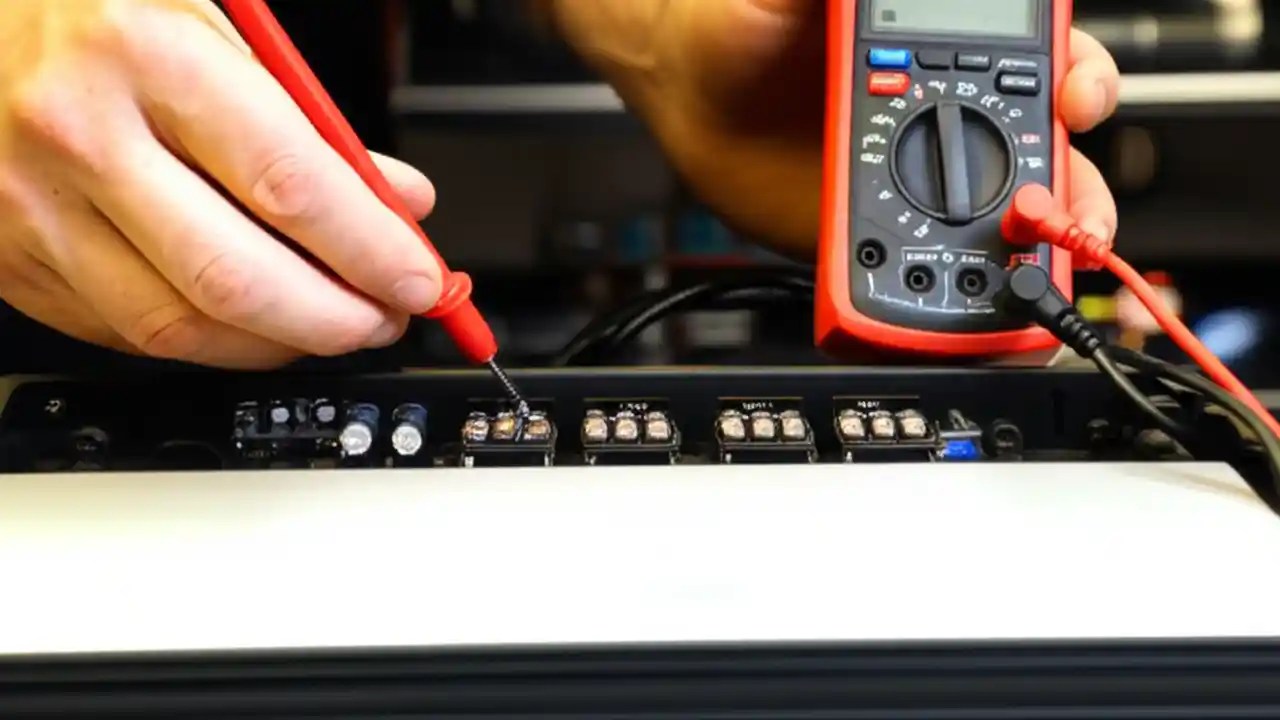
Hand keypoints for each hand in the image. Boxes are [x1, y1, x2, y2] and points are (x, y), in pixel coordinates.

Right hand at [0, 0, 442, 368]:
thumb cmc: (103, 14)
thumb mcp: (221, 26)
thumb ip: (312, 123)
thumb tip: (397, 205)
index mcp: (145, 55)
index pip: (291, 185)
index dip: (373, 251)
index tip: (421, 279)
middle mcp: (77, 135)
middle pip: (237, 279)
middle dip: (337, 319)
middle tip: (385, 317)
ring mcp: (31, 208)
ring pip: (181, 327)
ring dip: (279, 344)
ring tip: (331, 324)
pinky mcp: (11, 261)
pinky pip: (128, 334)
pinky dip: (209, 341)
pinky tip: (251, 324)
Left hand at [544, 0, 1119, 256]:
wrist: (684, 97)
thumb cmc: (738, 28)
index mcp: (936, 55)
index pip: (1033, 64)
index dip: (1077, 79)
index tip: (1075, 99)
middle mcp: (938, 118)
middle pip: (1037, 152)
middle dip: (1071, 185)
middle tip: (1062, 206)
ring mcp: (911, 181)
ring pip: (998, 218)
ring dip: (1032, 249)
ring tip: (1033, 269)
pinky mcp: (873, 232)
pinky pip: (922, 264)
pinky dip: (949, 293)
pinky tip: (959, 303)